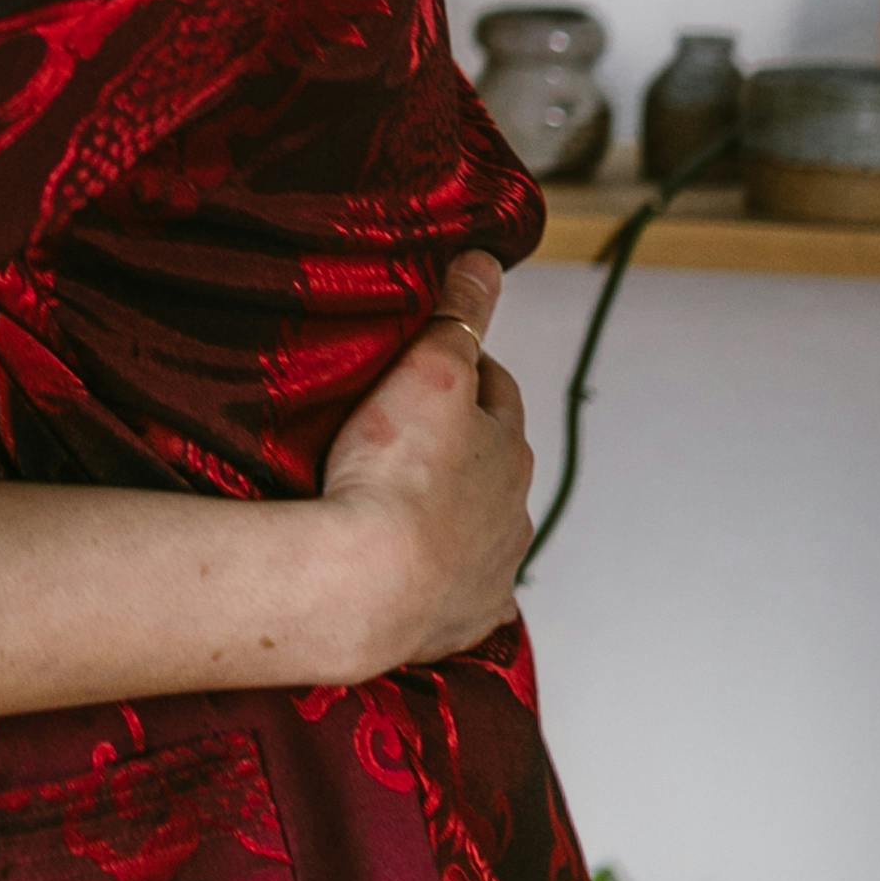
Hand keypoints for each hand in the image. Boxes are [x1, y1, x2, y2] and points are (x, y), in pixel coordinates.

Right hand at [311, 253, 533, 681]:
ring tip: (410, 507)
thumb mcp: (428, 368)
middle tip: (415, 431)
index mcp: (507, 446)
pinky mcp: (462, 620)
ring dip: (459, 516)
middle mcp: (512, 510)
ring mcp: (490, 570)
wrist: (367, 584)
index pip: (495, 391)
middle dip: (467, 445)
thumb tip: (487, 260)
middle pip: (494, 462)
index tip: (435, 362)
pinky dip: (451, 585)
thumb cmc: (395, 475)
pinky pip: (465, 598)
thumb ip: (458, 314)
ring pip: (484, 530)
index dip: (466, 371)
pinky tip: (426, 583)